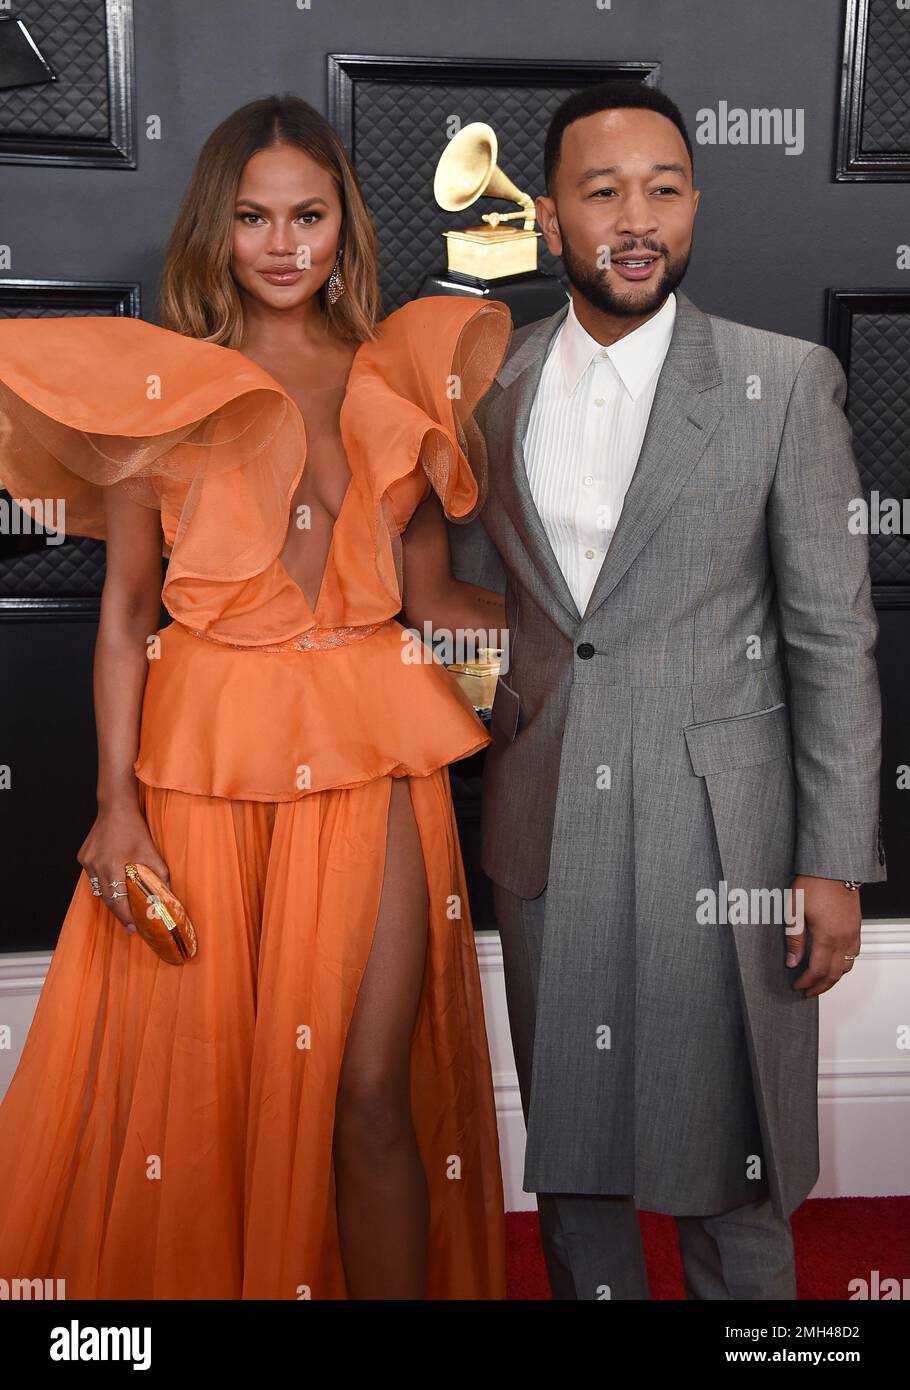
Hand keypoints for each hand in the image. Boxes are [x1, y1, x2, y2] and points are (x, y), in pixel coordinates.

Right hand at [77, 807, 170, 936]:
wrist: (115, 808)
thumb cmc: (134, 828)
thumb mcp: (150, 851)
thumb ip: (159, 874)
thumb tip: (168, 894)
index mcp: (112, 865)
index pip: (117, 900)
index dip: (125, 916)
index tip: (134, 928)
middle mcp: (96, 866)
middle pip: (107, 898)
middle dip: (120, 912)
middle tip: (131, 924)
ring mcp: (87, 862)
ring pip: (100, 888)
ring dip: (112, 898)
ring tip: (125, 907)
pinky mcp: (83, 857)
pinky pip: (95, 877)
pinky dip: (105, 882)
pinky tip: (115, 883)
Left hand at [786, 874, 860, 996]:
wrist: (834, 868)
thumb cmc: (813, 885)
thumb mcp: (795, 911)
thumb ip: (794, 939)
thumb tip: (791, 962)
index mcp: (827, 937)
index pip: (817, 970)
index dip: (806, 981)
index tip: (797, 985)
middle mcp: (843, 938)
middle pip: (834, 974)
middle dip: (820, 986)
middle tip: (808, 991)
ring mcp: (852, 933)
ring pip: (847, 966)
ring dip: (834, 978)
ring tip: (820, 982)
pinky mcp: (856, 927)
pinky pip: (854, 954)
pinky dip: (844, 965)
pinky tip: (835, 963)